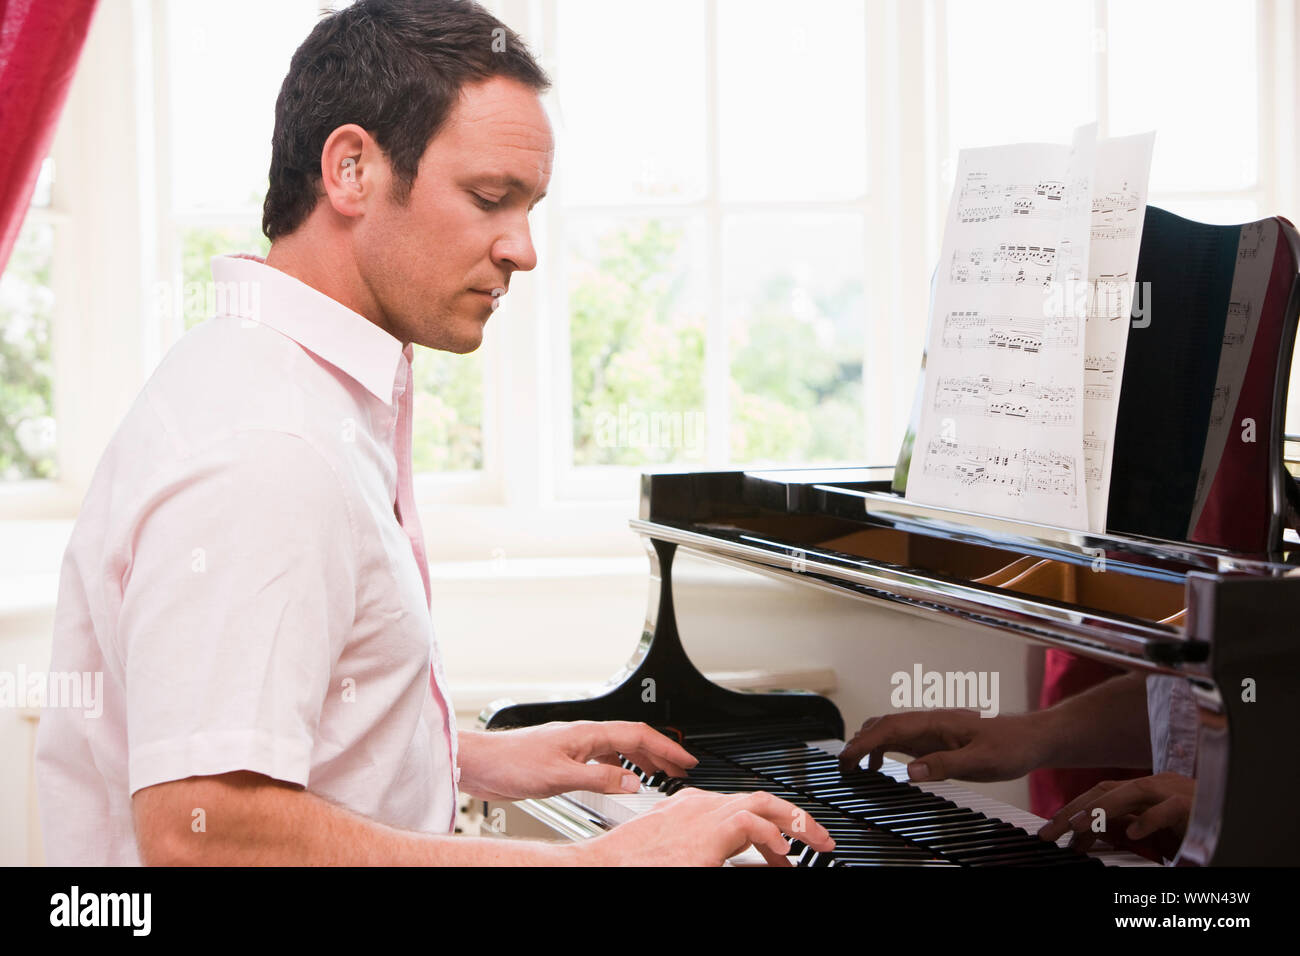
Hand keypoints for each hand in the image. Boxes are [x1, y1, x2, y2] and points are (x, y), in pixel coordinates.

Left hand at [457, 721, 696, 801]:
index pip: (637, 735)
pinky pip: (601, 760)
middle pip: (631, 740)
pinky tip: (617, 780)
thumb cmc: (511, 762)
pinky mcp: (562, 760)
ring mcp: (573, 747)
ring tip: (657, 774)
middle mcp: (582, 736)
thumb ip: (599, 778)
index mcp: (587, 733)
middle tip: (680, 767)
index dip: (665, 747)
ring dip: (640, 760)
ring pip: (617, 749)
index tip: (685, 759)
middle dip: (659, 752)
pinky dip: (618, 768)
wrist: (480, 764)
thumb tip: (633, 782)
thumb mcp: (560, 776)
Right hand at [577, 788, 835, 865]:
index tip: (785, 850)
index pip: (739, 808)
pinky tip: (784, 856)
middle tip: (819, 840)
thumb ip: (712, 859)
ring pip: (760, 804)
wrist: (598, 867)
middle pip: (756, 799)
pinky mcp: (705, 834)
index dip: (769, 828)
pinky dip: (771, 837)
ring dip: (794, 823)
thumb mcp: (680, 858)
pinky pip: (750, 824)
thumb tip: (752, 866)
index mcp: (688, 810)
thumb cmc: (630, 866)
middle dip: (794, 817)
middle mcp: (697, 807)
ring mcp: (702, 817)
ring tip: (816, 843)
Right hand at [838, 709, 1050, 781]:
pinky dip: (884, 749)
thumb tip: (909, 771)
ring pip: (890, 731)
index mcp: (935, 721)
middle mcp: (929, 722)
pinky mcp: (938, 740)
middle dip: (858, 742)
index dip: (863, 742)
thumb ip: (944, 764)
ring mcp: (932, 730)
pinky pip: (903, 741)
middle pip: (883, 725)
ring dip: (869, 745)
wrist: (1032, 739)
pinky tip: (882, 766)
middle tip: (843, 767)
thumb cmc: (1011, 746)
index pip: (888, 727)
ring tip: (856, 767)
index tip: (846, 759)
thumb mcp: (980, 760)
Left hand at [1037, 772, 1193, 859]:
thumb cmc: (1189, 830)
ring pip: (1131, 793)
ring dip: (1102, 810)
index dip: (1072, 810)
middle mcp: (1154, 785)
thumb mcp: (1148, 832)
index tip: (1050, 829)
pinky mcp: (1194, 806)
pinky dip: (1149, 821)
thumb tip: (1084, 835)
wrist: (1233, 826)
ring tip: (1079, 827)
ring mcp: (1174, 792)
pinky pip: (1168, 810)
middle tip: (1050, 832)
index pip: (1098, 794)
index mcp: (1142, 790)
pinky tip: (1133, 835)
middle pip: (1105, 790)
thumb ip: (1120, 827)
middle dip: (1075, 810)